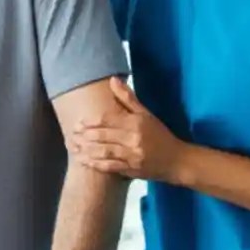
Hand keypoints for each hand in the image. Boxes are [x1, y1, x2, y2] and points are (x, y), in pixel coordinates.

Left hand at [69, 77, 189, 182]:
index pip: (108, 120)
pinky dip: (96, 164)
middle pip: (103, 136)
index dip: (90, 122)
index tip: (78, 123)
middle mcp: (133, 139)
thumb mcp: (146, 114)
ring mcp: (132, 155)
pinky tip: (85, 161)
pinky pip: (110, 166)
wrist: (177, 160)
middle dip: (84, 136)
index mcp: (135, 123)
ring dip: (86, 150)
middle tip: (71, 135)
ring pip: (104, 152)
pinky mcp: (132, 169)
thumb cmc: (159, 135)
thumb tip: (112, 79)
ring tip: (73, 147)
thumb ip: (128, 98)